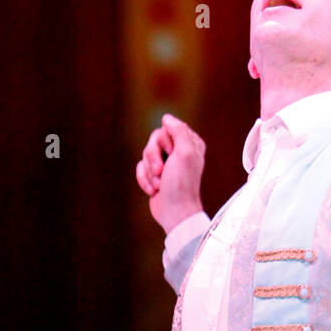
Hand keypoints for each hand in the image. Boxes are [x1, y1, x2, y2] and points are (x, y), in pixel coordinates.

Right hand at [135, 113, 204, 233]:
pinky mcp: (154, 174)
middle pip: (153, 141)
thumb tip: (166, 118)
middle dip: (153, 158)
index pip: (167, 129)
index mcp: (190, 143)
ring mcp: (166, 163)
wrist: (174, 211)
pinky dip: (144, 180)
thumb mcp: (185, 152)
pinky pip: (140, 168)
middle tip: (161, 171)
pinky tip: (154, 190)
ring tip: (159, 184)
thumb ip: (178, 130)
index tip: (173, 154)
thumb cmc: (182, 183)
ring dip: (149, 172)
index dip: (164, 141)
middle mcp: (179, 151)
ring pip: (145, 155)